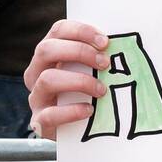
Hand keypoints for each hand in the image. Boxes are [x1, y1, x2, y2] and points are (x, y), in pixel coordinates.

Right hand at [25, 19, 110, 138]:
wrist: (77, 130)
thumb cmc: (88, 93)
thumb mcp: (91, 71)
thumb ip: (98, 57)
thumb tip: (125, 45)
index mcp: (49, 54)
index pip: (58, 30)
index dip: (81, 31)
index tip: (105, 41)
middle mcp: (36, 72)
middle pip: (46, 49)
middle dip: (79, 52)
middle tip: (104, 63)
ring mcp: (36, 97)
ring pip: (47, 79)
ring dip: (79, 81)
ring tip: (101, 90)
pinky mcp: (39, 121)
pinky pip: (49, 114)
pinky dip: (72, 111)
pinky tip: (89, 110)